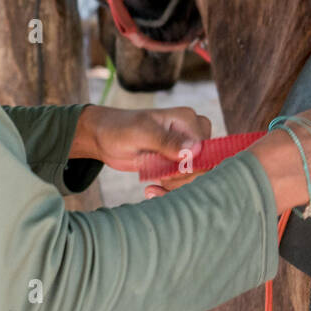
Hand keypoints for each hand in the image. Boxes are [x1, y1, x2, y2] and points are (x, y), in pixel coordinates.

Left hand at [70, 105, 212, 191]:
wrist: (104, 138)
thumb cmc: (120, 128)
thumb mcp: (141, 133)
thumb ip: (167, 141)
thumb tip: (196, 149)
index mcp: (188, 120)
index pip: (206, 151)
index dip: (190, 168)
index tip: (167, 175)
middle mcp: (192, 134)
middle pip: (204, 167)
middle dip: (181, 180)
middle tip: (158, 181)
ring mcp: (185, 149)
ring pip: (195, 177)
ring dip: (174, 188)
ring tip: (151, 188)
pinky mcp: (176, 163)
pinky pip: (183, 182)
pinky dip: (169, 191)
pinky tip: (151, 190)